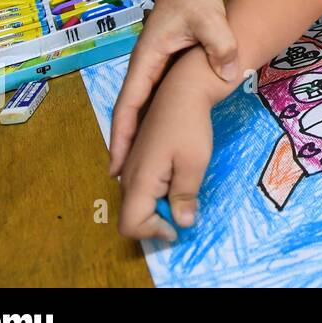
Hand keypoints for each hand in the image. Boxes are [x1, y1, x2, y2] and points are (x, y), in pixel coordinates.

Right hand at [108, 0, 237, 176]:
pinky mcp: (165, 64)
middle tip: (121, 179)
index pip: (128, 104)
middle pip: (130, 112)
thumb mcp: (209, 18)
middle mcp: (144, 66)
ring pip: (142, 107)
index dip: (121, 136)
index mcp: (146, 59)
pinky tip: (160, 136)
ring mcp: (153, 66)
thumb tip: (229, 72)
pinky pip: (156, 97)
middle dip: (124, 144)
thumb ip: (219, 44)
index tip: (115, 164)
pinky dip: (154, 118)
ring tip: (137, 168)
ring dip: (138, 134)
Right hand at [117, 68, 214, 240]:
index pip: (130, 225)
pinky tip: (177, 177)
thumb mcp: (194, 164)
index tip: (179, 225)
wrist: (182, 89)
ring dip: (158, 204)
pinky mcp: (137, 155)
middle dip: (157, 220)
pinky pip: (141, 184)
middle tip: (185, 209)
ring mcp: (129, 164)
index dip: (153, 232)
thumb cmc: (190, 126)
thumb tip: (182, 224)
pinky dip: (157, 190)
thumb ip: (184, 196)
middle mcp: (127, 175)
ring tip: (184, 192)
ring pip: (136, 200)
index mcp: (138, 180)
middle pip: (131, 214)